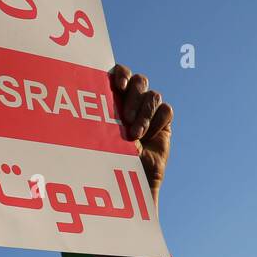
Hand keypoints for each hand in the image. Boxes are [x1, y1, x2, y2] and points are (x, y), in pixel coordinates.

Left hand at [109, 64, 172, 200]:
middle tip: (126, 118)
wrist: (127, 184)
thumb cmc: (105, 161)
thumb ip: (101, 113)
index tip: (119, 85)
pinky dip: (157, 121)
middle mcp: (131, 102)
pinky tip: (149, 137)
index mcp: (112, 99)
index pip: (119, 73)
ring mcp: (148, 112)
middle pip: (139, 81)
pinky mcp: (163, 124)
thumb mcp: (100, 135)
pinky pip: (166, 110)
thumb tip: (89, 92)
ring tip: (135, 135)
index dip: (122, 73)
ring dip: (145, 113)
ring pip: (153, 95)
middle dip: (134, 96)